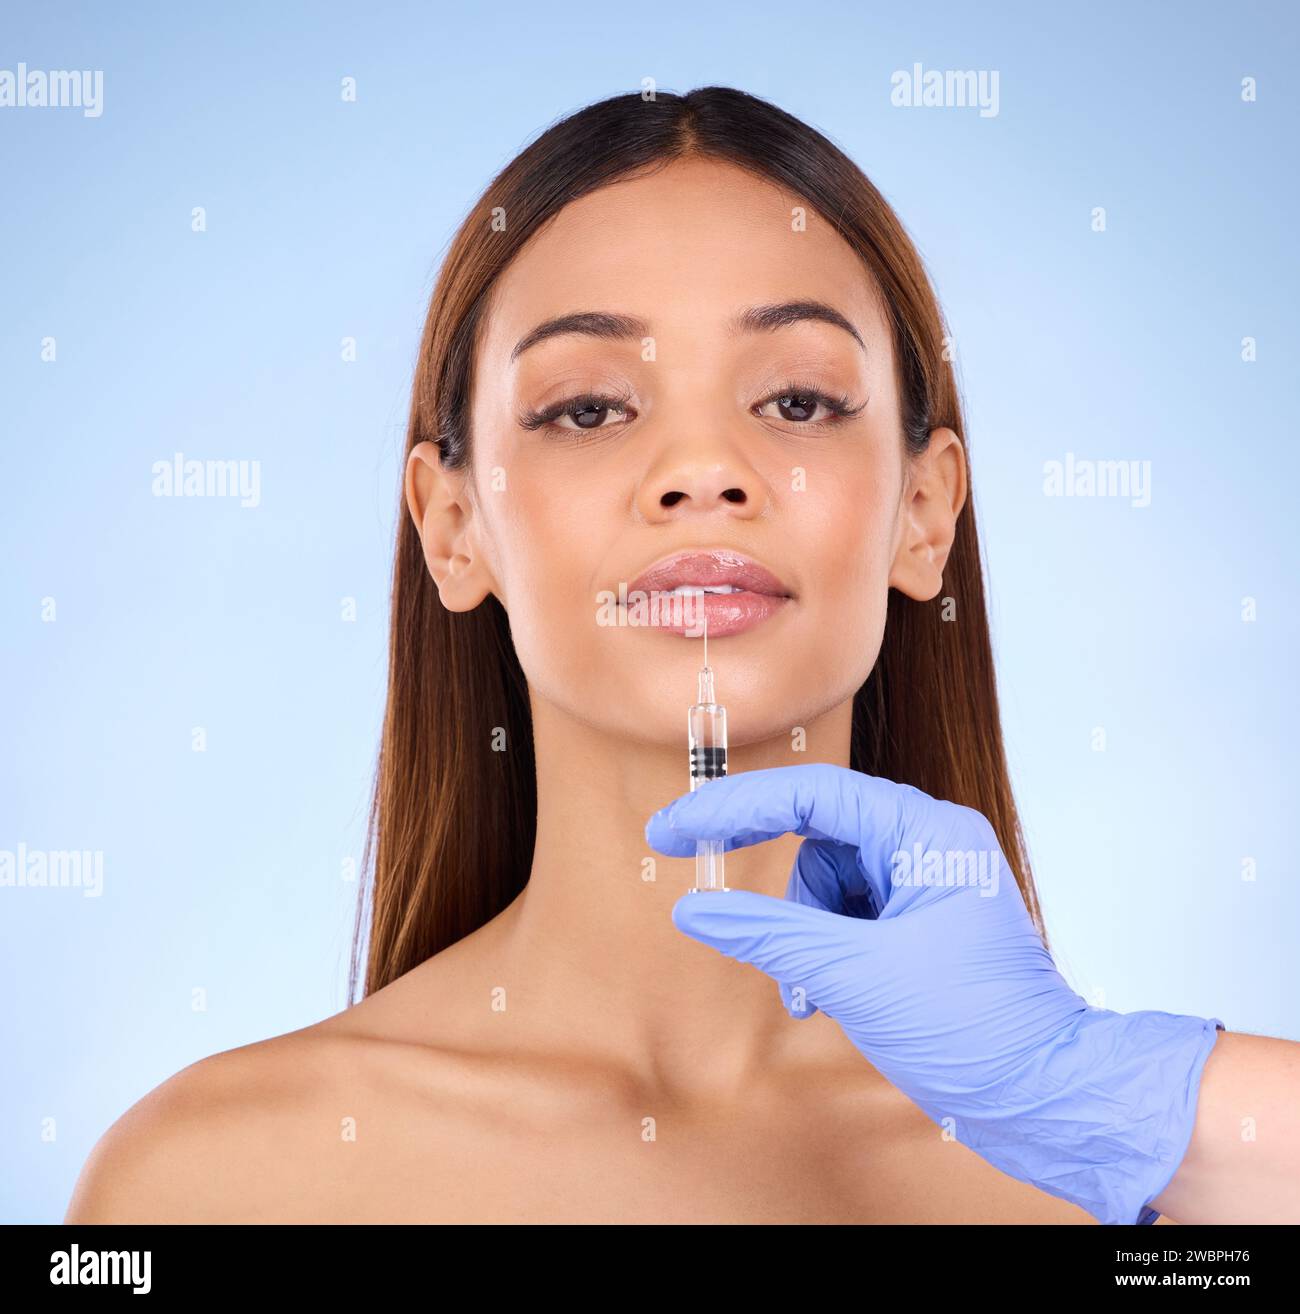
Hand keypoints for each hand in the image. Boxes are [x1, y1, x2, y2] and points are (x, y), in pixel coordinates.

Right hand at [646, 762, 1223, 1225]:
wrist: (1045, 1098)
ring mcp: (924, 886)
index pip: (812, 795)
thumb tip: (695, 909)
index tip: (673, 830)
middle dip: (778, 890)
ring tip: (814, 992)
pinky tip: (826, 997)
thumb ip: (768, 934)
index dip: (733, 807)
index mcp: (926, 833)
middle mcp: (928, 846)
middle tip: (702, 886)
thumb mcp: (853, 975)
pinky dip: (822, 953)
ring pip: (825, 885)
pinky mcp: (918, 926)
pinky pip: (845, 918)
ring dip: (802, 936)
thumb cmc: (976, 1030)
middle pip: (817, 839)